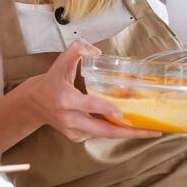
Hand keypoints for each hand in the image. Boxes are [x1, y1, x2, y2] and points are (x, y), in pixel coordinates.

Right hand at [18, 38, 162, 142]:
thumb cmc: (51, 81)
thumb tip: (97, 51)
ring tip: (148, 131)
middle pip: (104, 130)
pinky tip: (127, 126)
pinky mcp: (76, 136)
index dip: (107, 109)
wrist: (34, 104)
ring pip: (104, 135)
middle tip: (153, 132)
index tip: (124, 113)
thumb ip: (77, 49)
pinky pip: (98, 134)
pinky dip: (113, 130)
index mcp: (66, 99)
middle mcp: (70, 118)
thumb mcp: (61, 61)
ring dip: (127, 133)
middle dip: (130, 133)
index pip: (90, 105)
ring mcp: (73, 130)